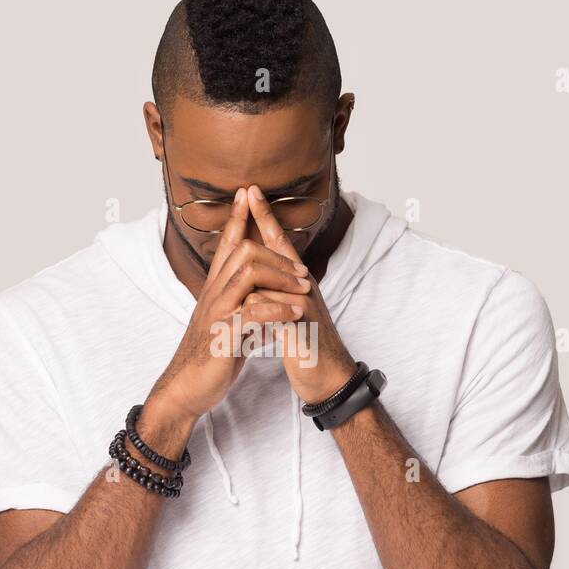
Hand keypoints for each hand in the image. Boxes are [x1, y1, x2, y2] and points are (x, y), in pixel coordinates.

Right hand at [148, 187, 312, 422]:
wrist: (187, 389)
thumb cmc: (209, 357)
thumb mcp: (228, 323)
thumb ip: (244, 304)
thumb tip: (266, 296)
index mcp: (215, 289)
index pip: (227, 245)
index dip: (237, 218)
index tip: (248, 193)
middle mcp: (214, 294)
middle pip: (245, 252)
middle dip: (278, 254)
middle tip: (304, 270)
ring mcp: (217, 312)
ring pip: (248, 274)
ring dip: (282, 278)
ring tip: (305, 290)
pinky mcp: (223, 335)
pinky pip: (252, 312)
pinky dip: (277, 310)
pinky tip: (295, 314)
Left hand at [242, 184, 359, 404]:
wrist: (329, 378)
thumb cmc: (307, 346)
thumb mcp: (290, 314)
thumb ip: (277, 293)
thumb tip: (259, 277)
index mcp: (297, 284)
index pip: (280, 244)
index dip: (266, 218)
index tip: (251, 191)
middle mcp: (303, 287)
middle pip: (279, 249)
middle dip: (264, 221)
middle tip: (249, 191)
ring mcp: (303, 305)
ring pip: (270, 277)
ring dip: (253, 272)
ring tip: (239, 252)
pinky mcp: (300, 328)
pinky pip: (273, 309)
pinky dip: (258, 306)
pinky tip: (247, 308)